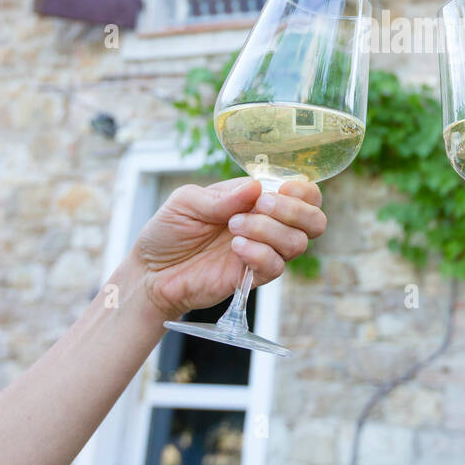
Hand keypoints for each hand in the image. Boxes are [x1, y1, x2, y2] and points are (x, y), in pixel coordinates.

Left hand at [132, 177, 325, 318]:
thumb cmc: (168, 231)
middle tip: (261, 206)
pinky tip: (236, 248)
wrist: (150, 272)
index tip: (280, 189)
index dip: (302, 191)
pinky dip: (260, 254)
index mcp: (256, 200)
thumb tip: (255, 188)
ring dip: (269, 230)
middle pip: (314, 220)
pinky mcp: (252, 277)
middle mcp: (267, 225)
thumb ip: (221, 196)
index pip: (302, 194)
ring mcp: (262, 252)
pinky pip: (275, 266)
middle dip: (295, 210)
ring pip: (298, 243)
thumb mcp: (186, 201)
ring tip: (234, 228)